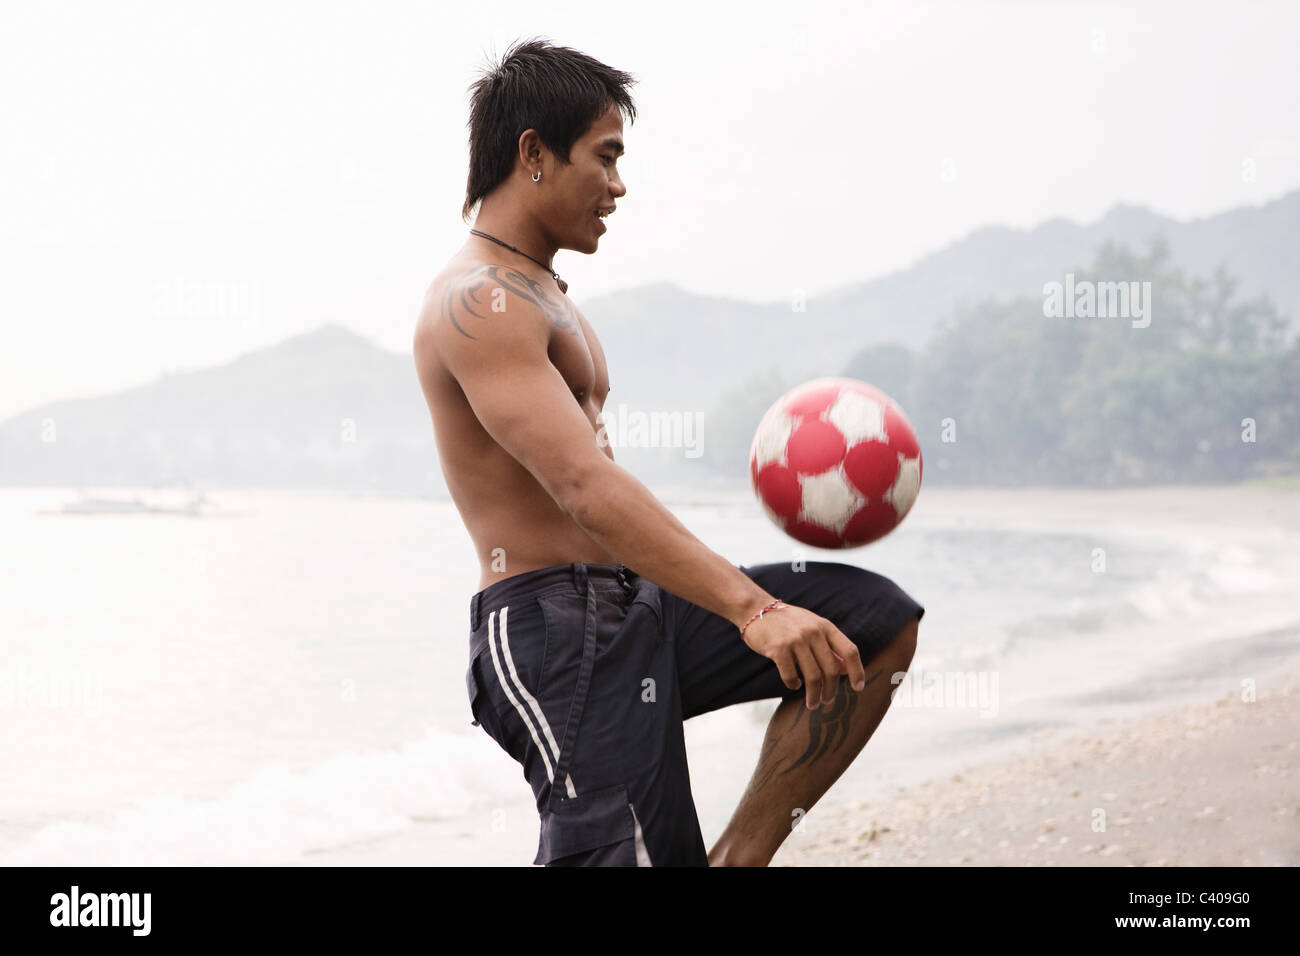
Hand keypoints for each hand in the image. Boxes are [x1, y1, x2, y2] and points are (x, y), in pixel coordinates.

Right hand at [740, 603, 865, 709]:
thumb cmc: (788, 622)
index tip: (858, 688)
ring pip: (813, 677)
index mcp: (825, 626)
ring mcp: (796, 640)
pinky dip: (794, 684)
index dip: (857, 671)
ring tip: (812, 704)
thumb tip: (846, 670)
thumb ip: (829, 647)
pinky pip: (791, 675)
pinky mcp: (778, 648)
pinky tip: (794, 685)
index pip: (850, 651)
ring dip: (814, 695)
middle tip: (827, 701)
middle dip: (831, 690)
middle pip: (831, 669)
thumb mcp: (813, 628)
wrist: (756, 609)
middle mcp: (813, 632)